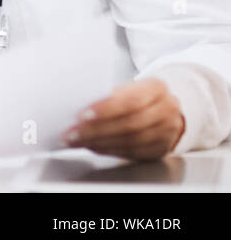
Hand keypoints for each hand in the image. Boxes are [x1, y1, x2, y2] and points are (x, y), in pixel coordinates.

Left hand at [63, 78, 184, 159]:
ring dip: (99, 142)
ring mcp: (167, 132)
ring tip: (77, 141)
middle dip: (97, 130)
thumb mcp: (126, 87)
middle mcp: (166, 110)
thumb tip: (75, 104)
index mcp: (156, 88)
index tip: (82, 115)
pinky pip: (132, 153)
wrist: (162, 108)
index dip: (106, 109)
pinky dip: (108, 150)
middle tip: (72, 133)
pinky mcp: (161, 149)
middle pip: (130, 124)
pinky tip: (92, 146)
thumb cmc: (135, 95)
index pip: (131, 101)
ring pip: (131, 141)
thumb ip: (108, 94)